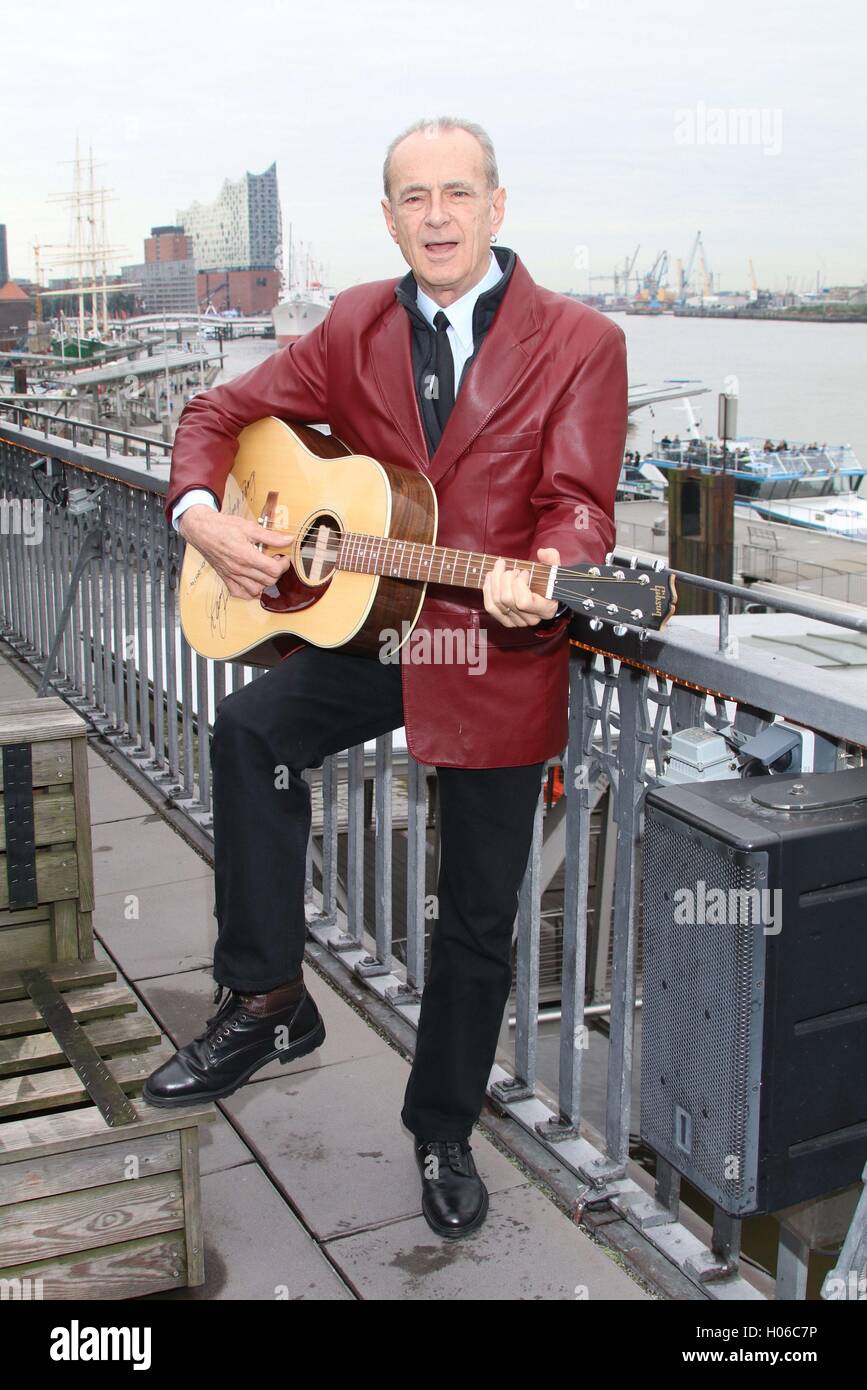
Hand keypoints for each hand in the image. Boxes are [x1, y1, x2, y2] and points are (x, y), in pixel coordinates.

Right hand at [179, 505, 293, 599]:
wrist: (201, 530)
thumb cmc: (223, 526)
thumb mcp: (249, 527)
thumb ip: (271, 536)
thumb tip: (289, 540)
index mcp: (247, 556)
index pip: (274, 570)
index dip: (283, 564)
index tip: (283, 556)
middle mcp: (240, 569)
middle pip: (268, 581)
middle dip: (277, 572)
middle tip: (275, 561)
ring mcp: (232, 576)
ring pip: (256, 590)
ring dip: (265, 583)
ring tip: (265, 570)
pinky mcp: (225, 578)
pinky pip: (240, 593)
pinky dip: (250, 592)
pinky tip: (254, 582)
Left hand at [483, 547, 559, 627]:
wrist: (545, 596)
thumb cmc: (550, 583)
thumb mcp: (555, 570)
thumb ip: (553, 559)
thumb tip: (542, 552)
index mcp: (546, 609)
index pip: (524, 602)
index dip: (519, 584)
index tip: (524, 572)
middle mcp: (531, 619)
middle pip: (507, 599)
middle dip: (504, 578)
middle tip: (508, 567)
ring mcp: (518, 622)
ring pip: (497, 602)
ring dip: (495, 581)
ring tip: (499, 568)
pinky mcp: (506, 621)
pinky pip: (491, 607)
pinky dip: (488, 589)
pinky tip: (490, 576)